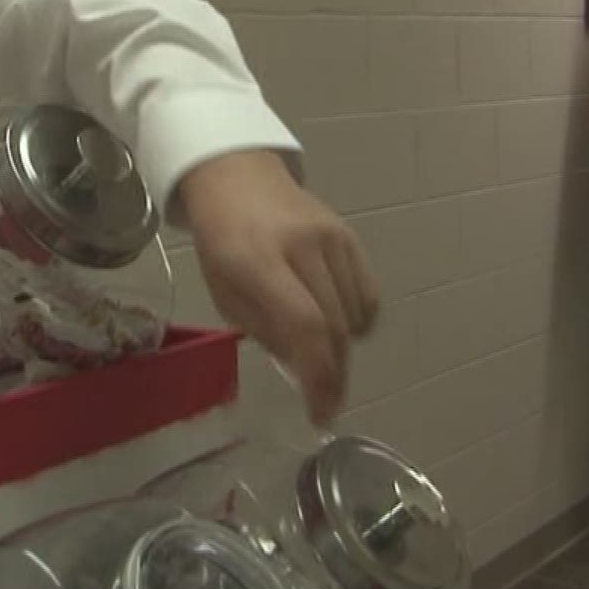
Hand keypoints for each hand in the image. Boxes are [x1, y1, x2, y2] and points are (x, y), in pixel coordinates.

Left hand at [178, 150, 378, 425]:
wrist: (237, 175)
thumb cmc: (221, 241)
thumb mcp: (224, 292)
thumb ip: (265, 331)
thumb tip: (306, 371)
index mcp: (255, 262)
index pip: (303, 326)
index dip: (317, 377)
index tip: (319, 413)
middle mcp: (300, 246)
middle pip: (334, 326)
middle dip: (333, 375)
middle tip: (326, 402)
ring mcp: (331, 237)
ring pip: (354, 315)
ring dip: (343, 348)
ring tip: (320, 354)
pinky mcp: (349, 234)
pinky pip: (367, 294)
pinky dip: (357, 321)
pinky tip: (337, 324)